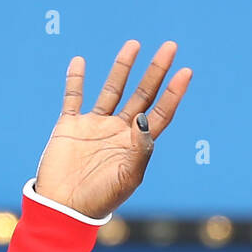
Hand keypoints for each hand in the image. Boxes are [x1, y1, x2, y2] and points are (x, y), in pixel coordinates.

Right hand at [34, 40, 191, 218]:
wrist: (64, 208)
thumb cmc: (100, 199)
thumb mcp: (127, 178)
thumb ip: (140, 150)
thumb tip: (145, 119)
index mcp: (136, 145)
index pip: (161, 113)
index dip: (174, 93)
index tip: (186, 71)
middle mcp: (119, 132)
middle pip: (142, 94)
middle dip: (156, 71)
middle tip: (170, 47)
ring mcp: (95, 127)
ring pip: (112, 89)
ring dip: (123, 67)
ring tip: (134, 44)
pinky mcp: (70, 126)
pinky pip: (74, 97)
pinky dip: (76, 79)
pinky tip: (81, 61)